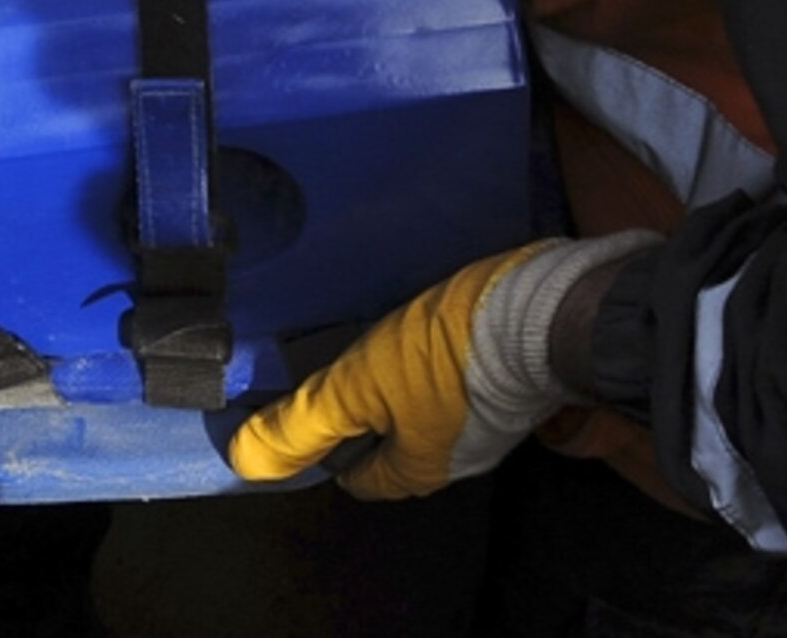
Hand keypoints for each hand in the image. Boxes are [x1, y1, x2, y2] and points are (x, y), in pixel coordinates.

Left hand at [228, 233, 654, 498]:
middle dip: (365, 414)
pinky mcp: (513, 379)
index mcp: (419, 471)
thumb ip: (303, 424)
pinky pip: (459, 379)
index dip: (325, 447)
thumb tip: (245, 462)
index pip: (358, 477)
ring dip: (401, 385)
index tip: (308, 411)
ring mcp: (493, 418)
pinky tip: (427, 331)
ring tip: (381, 342)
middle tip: (342, 368)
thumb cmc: (443, 358)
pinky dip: (436, 362)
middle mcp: (460, 456)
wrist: (540, 310)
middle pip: (395, 445)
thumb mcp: (356, 387)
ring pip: (428, 411)